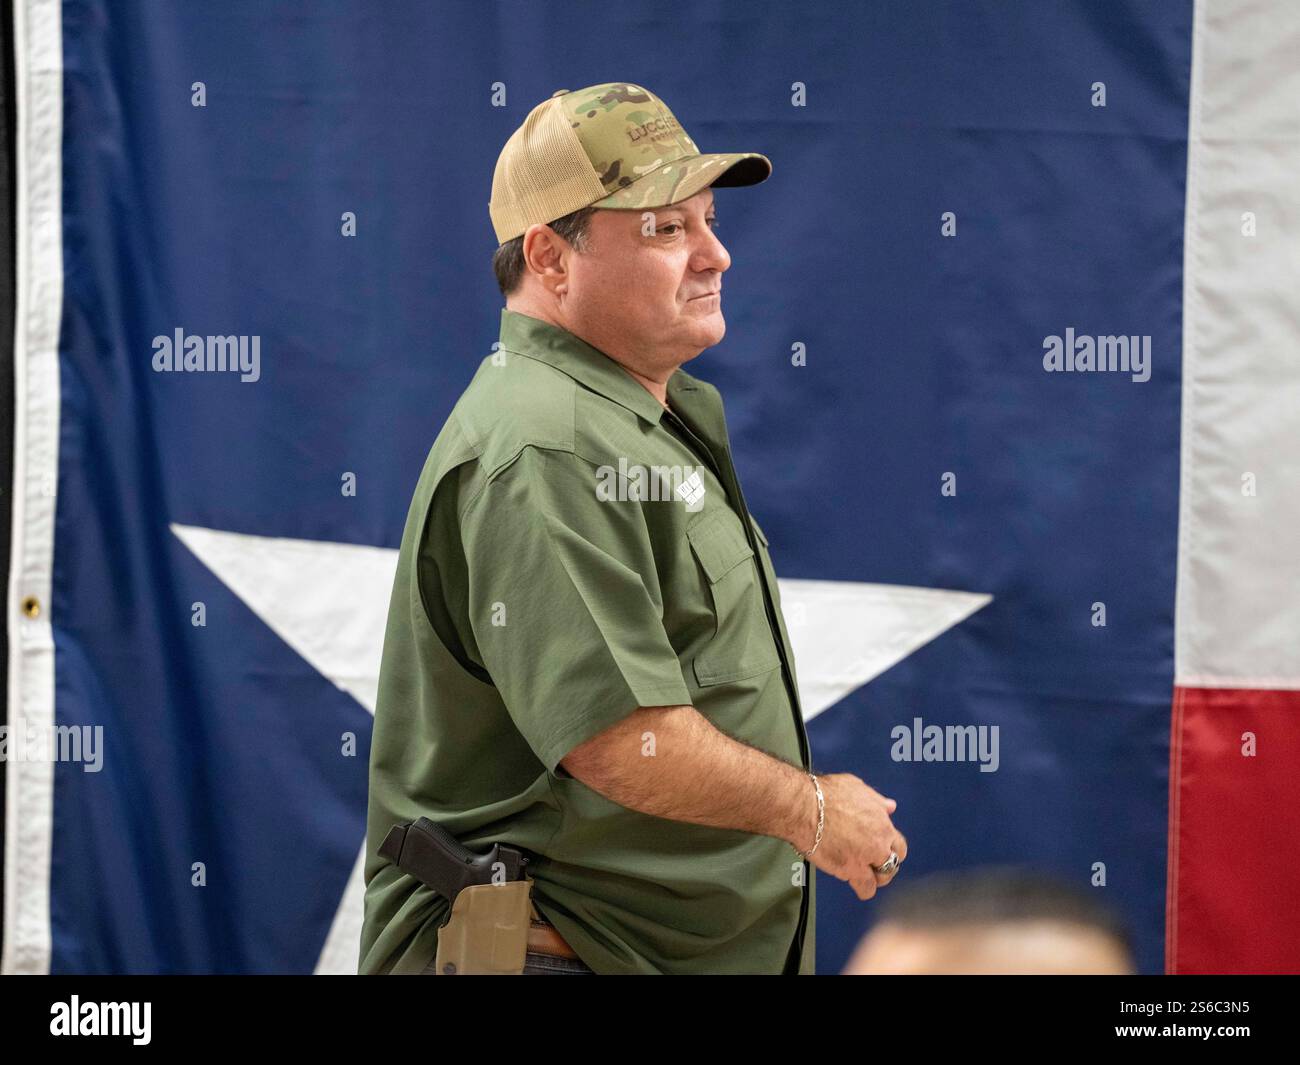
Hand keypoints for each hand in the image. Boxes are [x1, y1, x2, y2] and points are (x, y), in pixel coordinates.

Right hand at [805, 773, 906, 899]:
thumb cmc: (825, 794)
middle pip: (894, 862)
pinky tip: (856, 884)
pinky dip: (863, 889)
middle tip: (873, 862)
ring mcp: (866, 858)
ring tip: (864, 874)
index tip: (880, 847)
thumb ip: (876, 801)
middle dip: (885, 862)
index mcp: (882, 823)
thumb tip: (890, 806)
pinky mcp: (851, 870)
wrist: (804, 807)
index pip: (898, 843)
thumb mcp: (856, 788)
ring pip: (883, 878)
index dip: (889, 846)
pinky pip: (866, 889)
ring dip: (876, 877)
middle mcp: (879, 842)